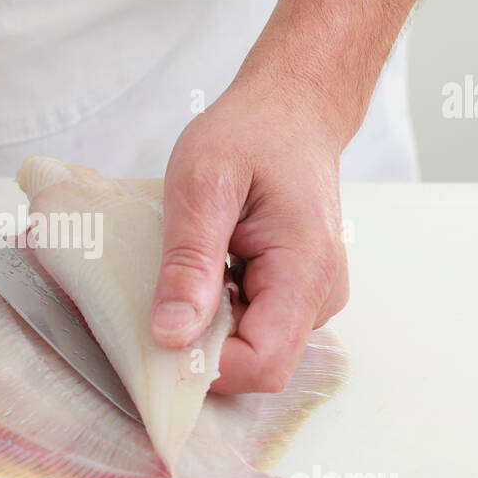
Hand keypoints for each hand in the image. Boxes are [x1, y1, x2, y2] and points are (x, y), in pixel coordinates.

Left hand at [151, 79, 348, 393]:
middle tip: (164, 291)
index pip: (261, 364)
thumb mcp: (202, 185)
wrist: (292, 110)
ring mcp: (311, 300)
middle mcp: (320, 297)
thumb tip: (170, 336)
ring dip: (208, 327)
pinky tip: (205, 271)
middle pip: (256, 365)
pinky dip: (218, 312)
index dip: (206, 366)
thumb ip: (189, 262)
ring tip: (190, 269)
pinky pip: (252, 328)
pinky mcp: (296, 296)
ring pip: (250, 350)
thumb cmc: (251, 134)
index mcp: (305, 272)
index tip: (158, 334)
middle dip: (202, 346)